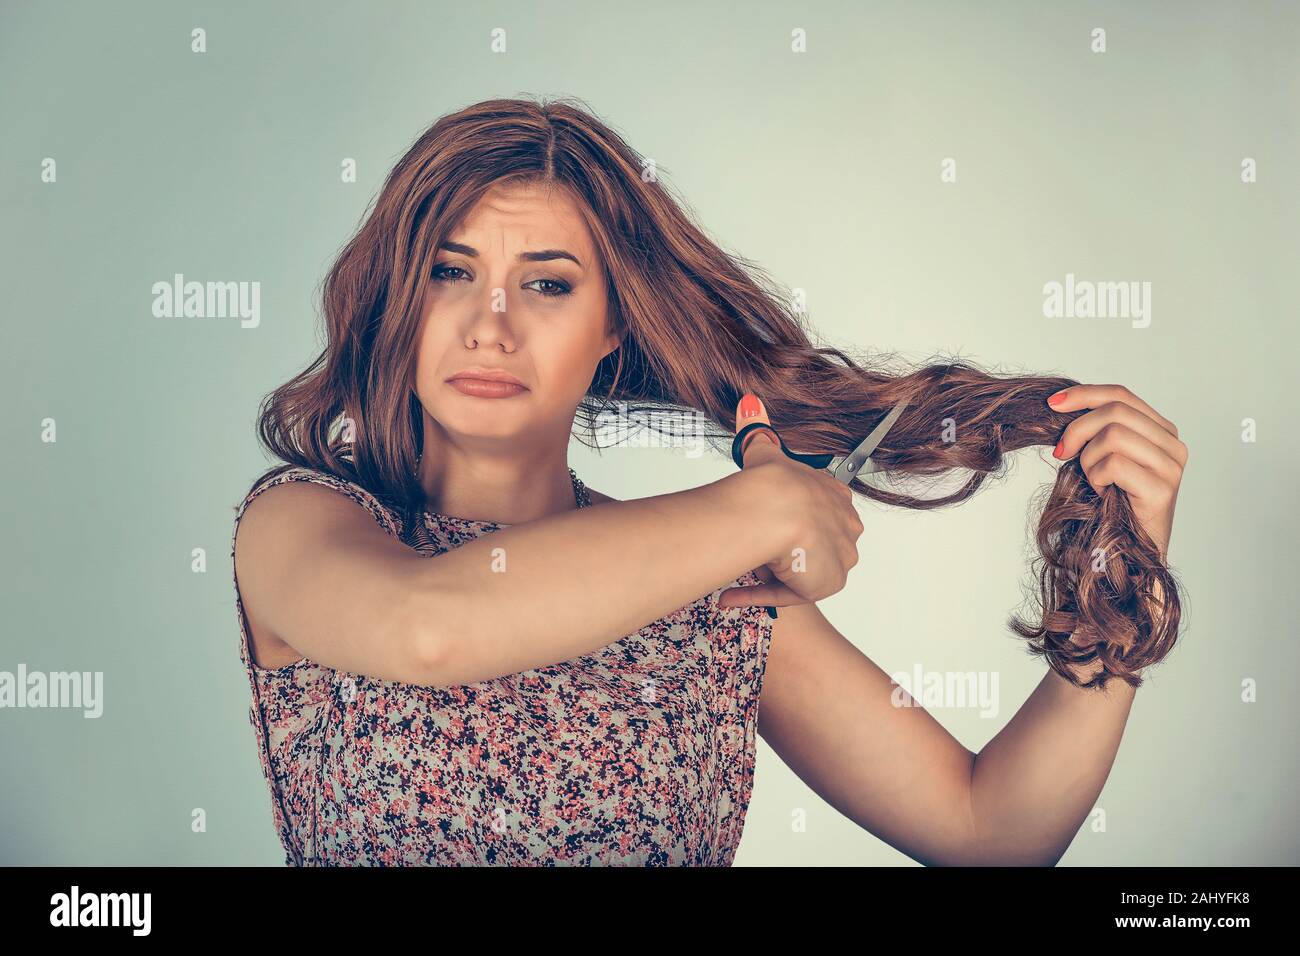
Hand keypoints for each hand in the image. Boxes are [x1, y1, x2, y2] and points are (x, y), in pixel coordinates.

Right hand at [718, 394, 864, 609]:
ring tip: (740, 568)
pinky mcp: (830, 582)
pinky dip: (765, 595)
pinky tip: (734, 593)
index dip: (792, 523)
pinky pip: (796, 594)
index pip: (822, 513)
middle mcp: (845, 524)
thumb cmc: (770, 484)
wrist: (775, 509)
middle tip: (751, 550)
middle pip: (816, 546)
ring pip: (805, 571)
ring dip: (774, 574)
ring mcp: (841, 555)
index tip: (766, 529)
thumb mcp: (763, 452)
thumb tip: (750, 403)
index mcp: (835, 494)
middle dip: (786, 552)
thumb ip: (757, 431)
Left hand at [1048, 384, 1187, 561]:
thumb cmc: (1112, 505)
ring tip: (1094, 480)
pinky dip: (1097, 477)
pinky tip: (1103, 493)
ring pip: (1114, 435)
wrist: (1131, 552)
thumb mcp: (1102, 458)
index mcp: (1161, 431)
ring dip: (1089, 459)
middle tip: (1062, 453)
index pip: (1121, 395)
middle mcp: (1173, 444)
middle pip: (1115, 411)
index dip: (1084, 394)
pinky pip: (1114, 465)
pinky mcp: (1162, 489)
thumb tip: (1059, 405)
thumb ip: (1096, 431)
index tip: (1052, 403)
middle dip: (1077, 429)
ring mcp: (1171, 466)